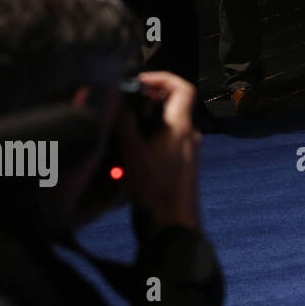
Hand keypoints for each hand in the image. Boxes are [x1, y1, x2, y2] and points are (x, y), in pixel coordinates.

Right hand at [114, 71, 201, 230]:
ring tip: (120, 123)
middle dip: (148, 97)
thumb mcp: (133, 154)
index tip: (138, 80)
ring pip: (167, 122)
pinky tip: (126, 148)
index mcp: (182, 127)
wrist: (172, 227)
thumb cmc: (156, 191)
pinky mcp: (178, 165)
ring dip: (145, 118)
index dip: (162, 78)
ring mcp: (185, 150)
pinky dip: (147, 136)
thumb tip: (116, 97)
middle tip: (123, 100)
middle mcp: (188, 135)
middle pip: (173, 103)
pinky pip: (164, 140)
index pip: (183, 88)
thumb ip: (125, 124)